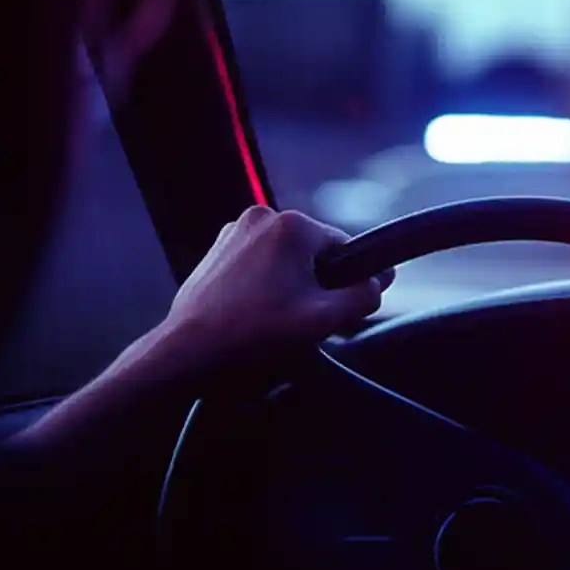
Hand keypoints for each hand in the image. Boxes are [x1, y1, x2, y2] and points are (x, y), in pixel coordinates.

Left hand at [14, 207, 388, 454]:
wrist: (188, 353)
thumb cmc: (254, 335)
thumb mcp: (324, 320)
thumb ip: (364, 295)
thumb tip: (381, 278)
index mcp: (292, 225)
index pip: (345, 248)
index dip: (347, 283)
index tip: (332, 312)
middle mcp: (262, 216)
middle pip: (314, 253)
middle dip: (315, 284)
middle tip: (300, 321)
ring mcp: (234, 232)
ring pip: (286, 259)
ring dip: (289, 286)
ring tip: (273, 321)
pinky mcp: (216, 250)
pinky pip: (258, 264)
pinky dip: (263, 286)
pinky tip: (254, 315)